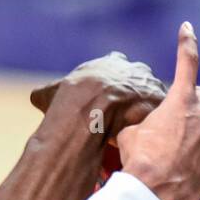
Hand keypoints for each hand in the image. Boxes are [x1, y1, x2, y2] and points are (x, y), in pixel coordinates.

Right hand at [31, 52, 167, 135]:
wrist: (89, 113)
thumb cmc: (68, 103)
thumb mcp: (48, 94)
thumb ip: (47, 93)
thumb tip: (37, 96)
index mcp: (110, 63)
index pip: (117, 65)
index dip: (113, 81)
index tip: (110, 95)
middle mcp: (132, 69)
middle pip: (140, 79)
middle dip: (136, 93)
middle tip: (129, 114)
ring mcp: (148, 84)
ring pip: (153, 96)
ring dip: (148, 109)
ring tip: (141, 128)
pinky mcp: (159, 102)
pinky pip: (162, 112)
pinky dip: (157, 123)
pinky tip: (149, 137)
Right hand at [117, 22, 199, 199]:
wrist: (151, 195)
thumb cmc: (138, 161)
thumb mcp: (130, 134)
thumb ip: (143, 121)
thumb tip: (136, 123)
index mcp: (182, 101)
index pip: (187, 63)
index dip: (186, 43)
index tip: (187, 28)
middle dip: (187, 107)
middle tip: (167, 124)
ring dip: (191, 133)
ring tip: (168, 152)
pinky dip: (194, 154)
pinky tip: (176, 168)